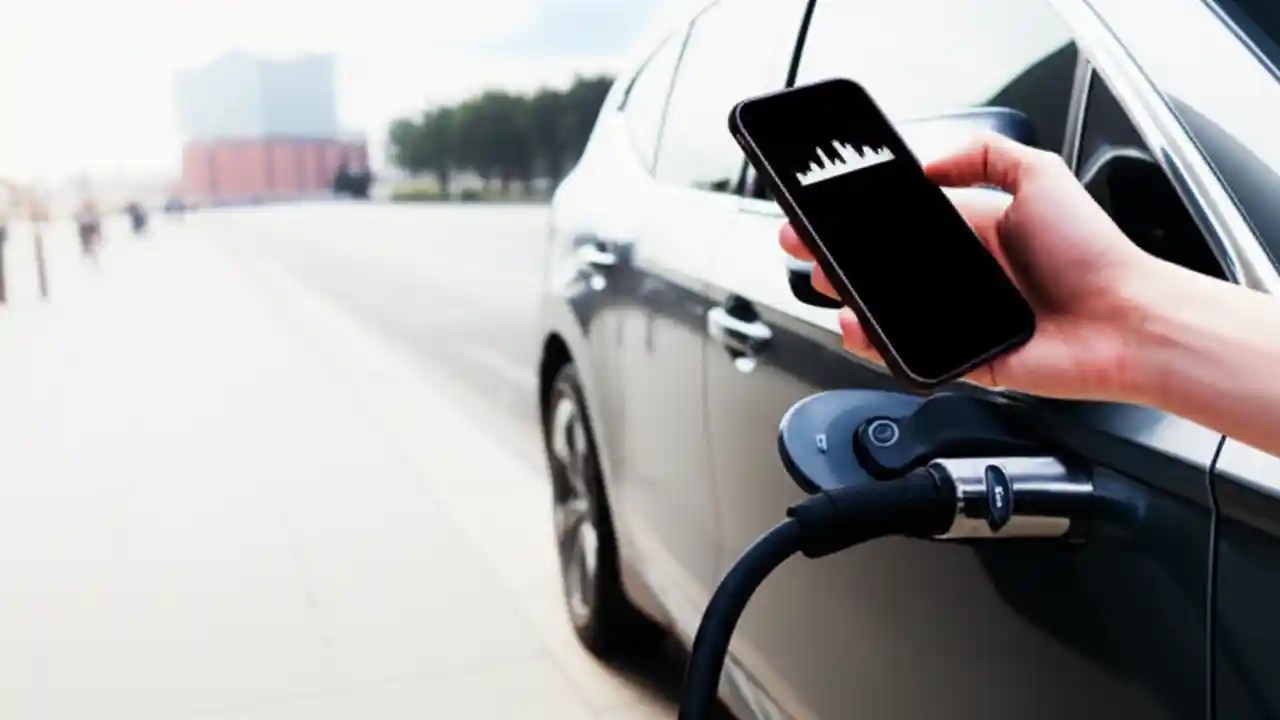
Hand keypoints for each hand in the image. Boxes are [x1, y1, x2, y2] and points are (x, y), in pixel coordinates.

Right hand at [781, 132, 1167, 402]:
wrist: (1126, 321)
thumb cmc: (1094, 254)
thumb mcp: (1042, 176)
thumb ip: (986, 156)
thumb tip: (929, 163)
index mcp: (975, 233)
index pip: (904, 224)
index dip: (862, 220)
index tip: (826, 212)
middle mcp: (963, 277)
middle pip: (885, 269)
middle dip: (840, 259)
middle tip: (808, 251)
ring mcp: (959, 320)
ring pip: (887, 312)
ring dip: (850, 300)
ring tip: (828, 287)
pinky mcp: (961, 359)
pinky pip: (907, 354)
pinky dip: (875, 345)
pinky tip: (858, 326)